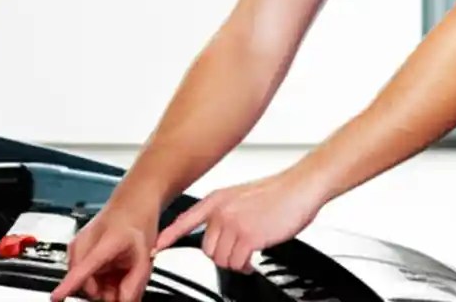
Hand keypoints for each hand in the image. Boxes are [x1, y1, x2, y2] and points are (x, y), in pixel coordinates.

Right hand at [50, 203, 157, 301]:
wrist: (130, 205)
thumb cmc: (136, 225)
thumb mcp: (144, 256)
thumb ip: (134, 283)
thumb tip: (122, 301)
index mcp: (104, 243)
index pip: (84, 268)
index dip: (69, 285)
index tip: (56, 297)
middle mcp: (84, 245)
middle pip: (86, 285)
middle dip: (104, 292)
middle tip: (123, 281)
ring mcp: (77, 248)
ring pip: (86, 283)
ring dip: (102, 285)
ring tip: (119, 269)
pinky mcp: (75, 252)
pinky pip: (84, 276)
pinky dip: (98, 278)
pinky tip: (111, 267)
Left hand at [151, 170, 326, 271]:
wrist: (299, 187)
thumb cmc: (277, 193)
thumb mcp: (242, 197)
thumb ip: (226, 212)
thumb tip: (220, 234)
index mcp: (217, 200)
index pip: (186, 220)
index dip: (169, 235)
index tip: (155, 247)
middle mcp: (221, 211)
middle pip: (206, 249)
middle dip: (222, 256)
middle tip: (238, 253)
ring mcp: (234, 223)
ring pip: (221, 259)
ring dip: (235, 263)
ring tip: (248, 256)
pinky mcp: (248, 236)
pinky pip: (238, 263)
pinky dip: (246, 267)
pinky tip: (254, 261)